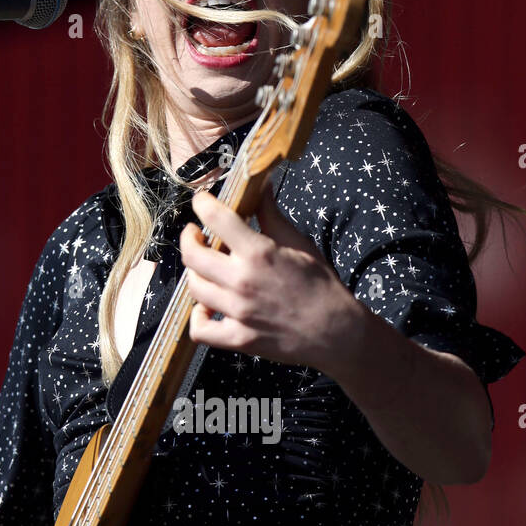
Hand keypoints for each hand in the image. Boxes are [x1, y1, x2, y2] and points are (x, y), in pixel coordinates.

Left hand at [180, 182, 359, 373]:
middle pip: (192, 254)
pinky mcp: (238, 339)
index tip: (201, 201)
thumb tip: (261, 186)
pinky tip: (207, 309)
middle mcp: (242, 281)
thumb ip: (272, 215)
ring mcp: (238, 313)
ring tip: (206, 270)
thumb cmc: (321, 286)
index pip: (215, 218)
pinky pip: (200, 329)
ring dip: (195, 274)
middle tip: (196, 236)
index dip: (201, 203)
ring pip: (194, 287)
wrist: (337, 332)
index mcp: (259, 252)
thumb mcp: (299, 244)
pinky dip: (198, 318)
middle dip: (189, 239)